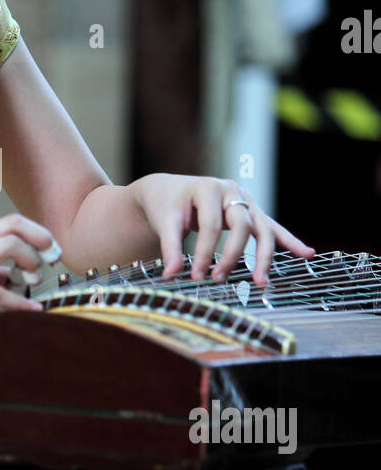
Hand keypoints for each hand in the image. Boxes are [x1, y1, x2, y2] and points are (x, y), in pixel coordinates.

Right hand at [0, 213, 60, 316]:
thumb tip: (9, 275)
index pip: (11, 223)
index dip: (37, 233)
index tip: (50, 250)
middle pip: (15, 223)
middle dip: (41, 238)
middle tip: (51, 257)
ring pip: (10, 245)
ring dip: (30, 262)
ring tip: (32, 280)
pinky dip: (18, 301)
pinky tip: (31, 309)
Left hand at [132, 174, 314, 287]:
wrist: (170, 191)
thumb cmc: (167, 205)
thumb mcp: (164, 221)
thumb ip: (170, 247)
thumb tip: (171, 275)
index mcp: (208, 187)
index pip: (211, 225)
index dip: (204, 252)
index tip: (195, 276)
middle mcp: (232, 191)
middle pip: (242, 225)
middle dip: (231, 256)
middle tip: (217, 280)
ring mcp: (245, 200)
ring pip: (262, 229)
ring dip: (264, 257)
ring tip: (261, 282)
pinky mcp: (251, 212)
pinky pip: (272, 228)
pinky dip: (289, 241)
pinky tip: (307, 253)